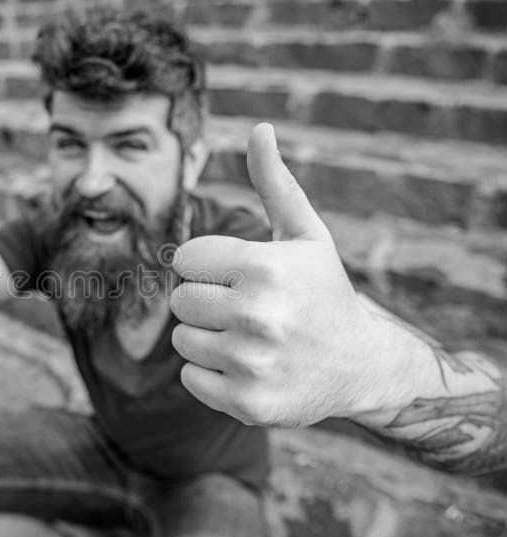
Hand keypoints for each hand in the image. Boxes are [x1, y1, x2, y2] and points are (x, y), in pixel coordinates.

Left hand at [169, 123, 396, 427]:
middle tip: (247, 309)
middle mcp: (258, 316)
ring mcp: (252, 364)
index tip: (240, 276)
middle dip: (206, 301)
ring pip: (181, 340)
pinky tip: (250, 367)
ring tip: (251, 338)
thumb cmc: (322, 290)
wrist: (362, 363)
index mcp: (263, 267)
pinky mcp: (247, 404)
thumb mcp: (305, 233)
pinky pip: (190, 377)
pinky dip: (212, 374)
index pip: (183, 260)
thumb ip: (274, 183)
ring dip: (208, 338)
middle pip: (178, 301)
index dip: (208, 266)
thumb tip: (259, 128)